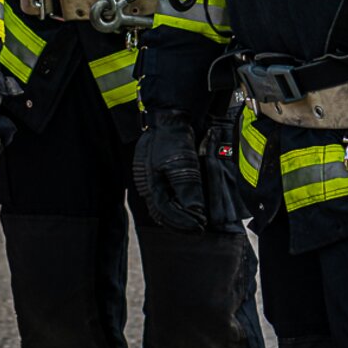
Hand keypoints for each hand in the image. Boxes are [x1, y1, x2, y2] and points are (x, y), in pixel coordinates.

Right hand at [132, 108, 205, 231]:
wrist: (170, 119)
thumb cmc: (173, 139)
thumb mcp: (183, 164)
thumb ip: (188, 188)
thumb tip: (195, 211)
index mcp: (151, 183)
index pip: (165, 211)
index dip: (183, 221)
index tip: (199, 226)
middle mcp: (149, 184)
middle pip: (162, 212)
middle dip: (180, 223)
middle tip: (197, 228)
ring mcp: (152, 179)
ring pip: (162, 206)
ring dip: (177, 216)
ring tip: (192, 222)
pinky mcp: (157, 174)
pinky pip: (163, 196)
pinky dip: (175, 205)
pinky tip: (184, 208)